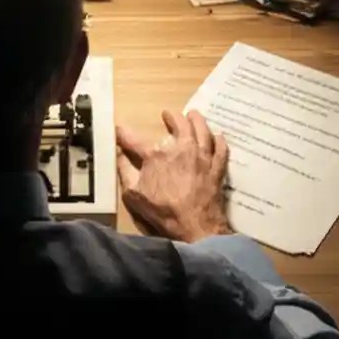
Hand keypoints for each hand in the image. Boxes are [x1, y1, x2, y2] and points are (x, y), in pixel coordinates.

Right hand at [116, 109, 230, 242]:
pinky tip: (218, 136)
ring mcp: (202, 156)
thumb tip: (119, 155)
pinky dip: (219, 140)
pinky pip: (220, 148)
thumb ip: (124, 172)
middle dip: (172, 117)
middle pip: (178, 124)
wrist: (195, 225)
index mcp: (155, 155)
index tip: (119, 128)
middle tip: (168, 114)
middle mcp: (180, 149)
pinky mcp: (217, 167)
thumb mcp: (133, 195)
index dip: (124, 133)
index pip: (134, 139)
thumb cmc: (162, 211)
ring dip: (197, 120)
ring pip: (202, 130)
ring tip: (193, 114)